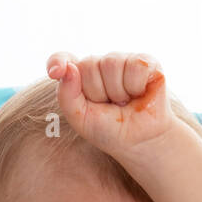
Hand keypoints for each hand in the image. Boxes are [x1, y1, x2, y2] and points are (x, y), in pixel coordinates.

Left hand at [46, 51, 180, 159]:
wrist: (139, 141)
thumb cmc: (109, 130)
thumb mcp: (80, 118)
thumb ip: (66, 95)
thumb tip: (68, 68)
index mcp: (80, 76)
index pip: (62, 59)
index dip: (58, 62)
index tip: (55, 72)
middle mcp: (100, 64)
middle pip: (88, 65)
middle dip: (98, 93)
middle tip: (111, 107)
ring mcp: (123, 60)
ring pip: (111, 64)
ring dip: (118, 92)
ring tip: (125, 103)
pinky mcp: (146, 62)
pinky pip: (134, 66)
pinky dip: (136, 86)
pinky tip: (139, 94)